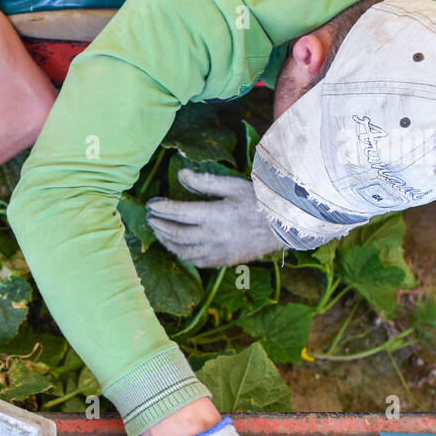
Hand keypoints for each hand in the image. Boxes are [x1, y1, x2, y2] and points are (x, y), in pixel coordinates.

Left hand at [146, 169, 284, 267]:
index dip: (161, 209)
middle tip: (150, 217)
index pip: (179, 213)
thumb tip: (181, 174)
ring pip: (184, 251)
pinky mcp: (224, 260)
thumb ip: (205, 182)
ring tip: (159, 231)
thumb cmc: (259, 201)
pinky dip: (182, 254)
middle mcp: (213, 236)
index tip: (151, 204)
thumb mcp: (233, 186)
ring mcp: (218, 251)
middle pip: (177, 233)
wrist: (285, 225)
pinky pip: (197, 261)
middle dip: (160, 225)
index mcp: (215, 215)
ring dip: (167, 241)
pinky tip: (177, 247)